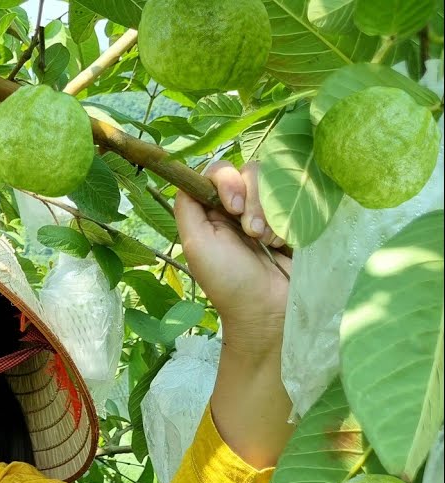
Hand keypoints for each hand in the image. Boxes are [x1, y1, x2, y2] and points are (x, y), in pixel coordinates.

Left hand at [175, 160, 290, 355]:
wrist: (269, 309)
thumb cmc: (228, 281)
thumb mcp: (196, 244)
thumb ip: (187, 207)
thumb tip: (187, 175)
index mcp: (212, 209)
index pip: (219, 170)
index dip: (227, 180)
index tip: (231, 206)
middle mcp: (240, 206)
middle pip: (250, 171)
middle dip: (253, 199)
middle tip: (252, 233)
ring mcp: (269, 211)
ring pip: (276, 181)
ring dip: (271, 211)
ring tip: (268, 241)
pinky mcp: (294, 219)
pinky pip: (299, 197)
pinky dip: (290, 219)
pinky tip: (283, 243)